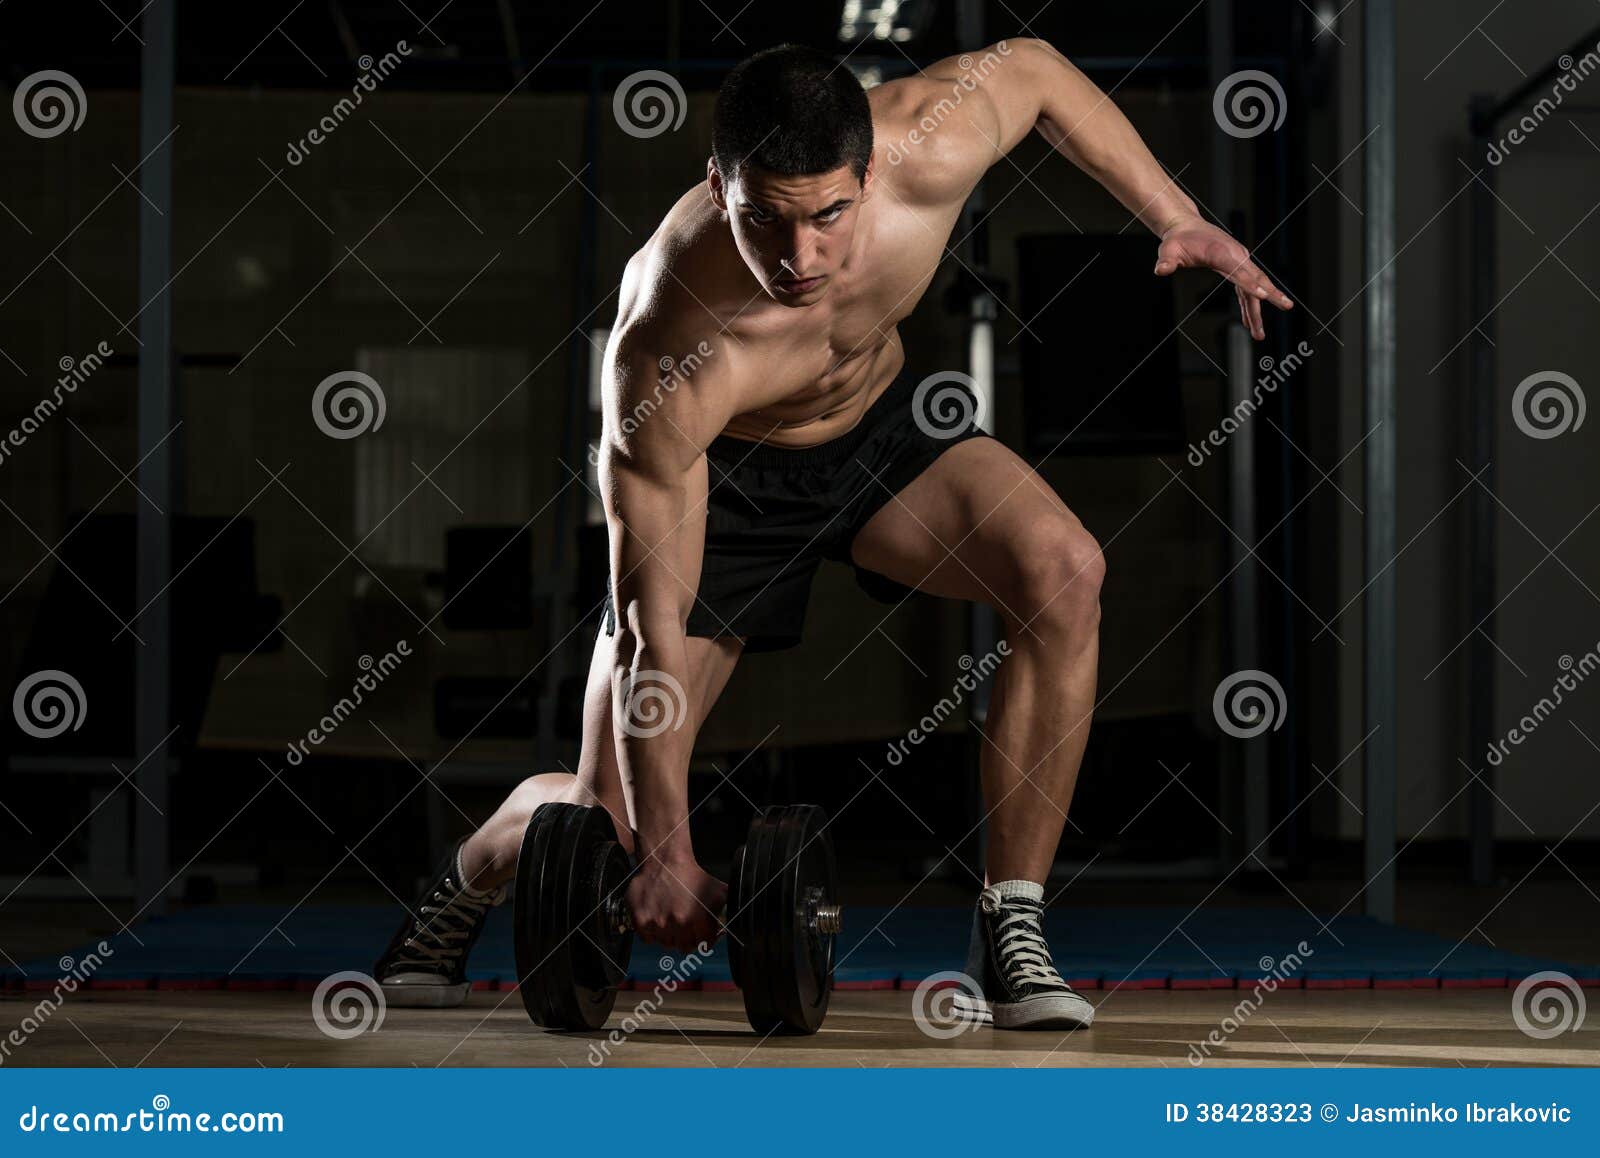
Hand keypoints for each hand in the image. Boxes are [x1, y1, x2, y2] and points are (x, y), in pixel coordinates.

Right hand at [626, 856, 725, 953]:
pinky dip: (651, 932)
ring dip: (669, 935)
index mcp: (698, 919)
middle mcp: (677, 923)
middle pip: (684, 947)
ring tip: (670, 918)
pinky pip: (647, 939)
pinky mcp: (640, 920)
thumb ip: (729, 911)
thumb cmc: (692, 875)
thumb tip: (739, 922)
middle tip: (685, 926)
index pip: (704, 945)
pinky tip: (657, 917)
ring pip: (665, 944)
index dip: (705, 939)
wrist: (665, 861)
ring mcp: (657, 923)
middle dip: (687, 939)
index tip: (701, 934)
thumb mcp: (719, 891)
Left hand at [1154, 216, 1291, 339]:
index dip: (1251, 283)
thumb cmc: (1178, 239)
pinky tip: (1249, 323)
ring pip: (1254, 286)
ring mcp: (1239, 261)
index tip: (1265, 295)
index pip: (1239, 270)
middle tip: (1286, 308)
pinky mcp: (1236, 267)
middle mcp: (1236, 256)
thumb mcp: (1168, 250)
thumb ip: (1167, 261)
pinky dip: (1249, 305)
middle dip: (1270, 296)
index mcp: (1222, 252)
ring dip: (1258, 310)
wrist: (1186, 227)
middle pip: (1256, 278)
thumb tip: (1161, 270)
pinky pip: (1246, 288)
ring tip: (1259, 334)